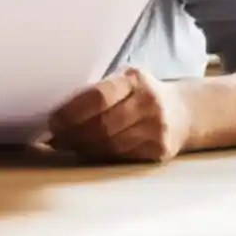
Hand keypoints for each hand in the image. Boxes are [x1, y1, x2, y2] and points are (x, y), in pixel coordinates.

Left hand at [47, 67, 191, 162]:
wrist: (184, 112)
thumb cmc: (140, 94)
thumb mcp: (123, 80)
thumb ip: (97, 91)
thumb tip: (56, 112)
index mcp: (134, 79)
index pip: (98, 96)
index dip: (71, 112)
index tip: (51, 121)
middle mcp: (148, 103)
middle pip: (102, 125)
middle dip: (72, 134)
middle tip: (53, 138)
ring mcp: (157, 128)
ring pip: (110, 144)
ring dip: (82, 147)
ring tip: (65, 144)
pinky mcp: (160, 150)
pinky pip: (121, 156)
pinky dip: (99, 154)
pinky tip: (86, 150)